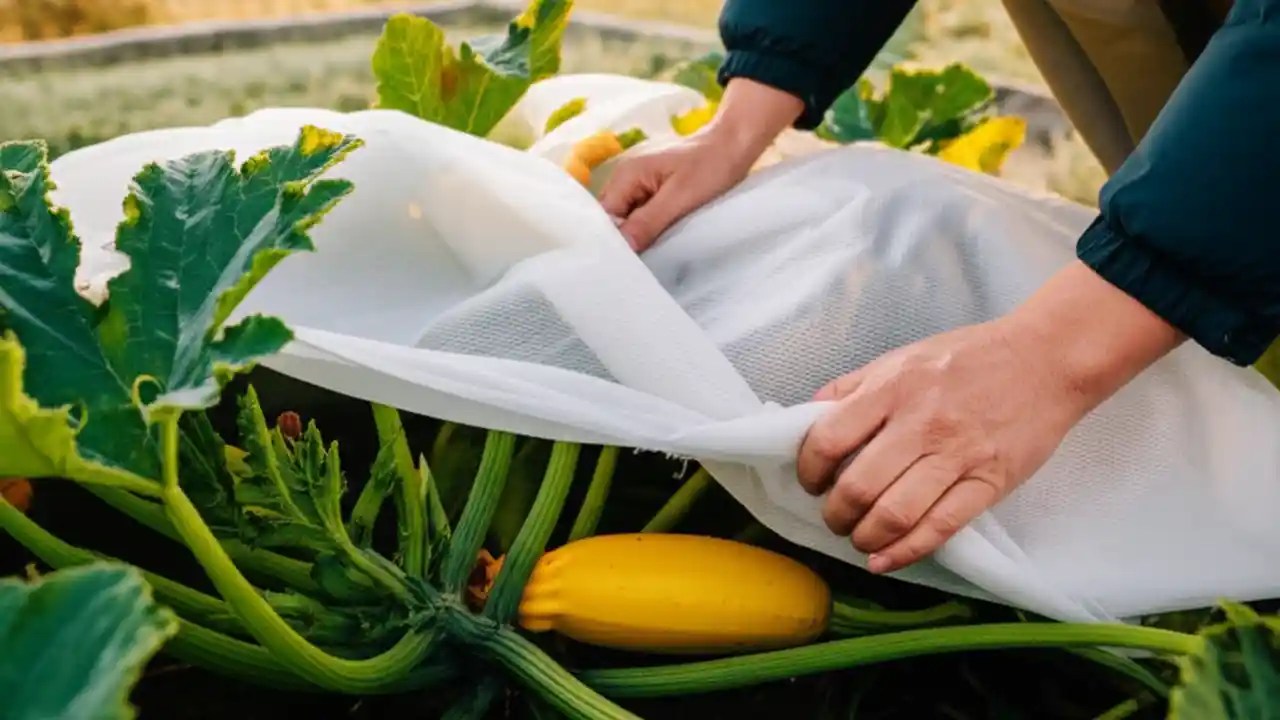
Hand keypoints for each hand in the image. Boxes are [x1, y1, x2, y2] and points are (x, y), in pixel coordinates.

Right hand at [599, 78, 803, 251]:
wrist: (734, 145)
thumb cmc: (710, 166)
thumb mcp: (680, 197)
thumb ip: (648, 221)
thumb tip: (623, 247)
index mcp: (626, 176)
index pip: (605, 216)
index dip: (611, 240)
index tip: (623, 265)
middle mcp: (626, 180)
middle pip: (613, 219)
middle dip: (623, 241)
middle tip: (636, 267)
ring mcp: (640, 186)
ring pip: (628, 221)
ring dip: (637, 237)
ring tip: (648, 259)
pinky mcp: (654, 193)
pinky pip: (643, 216)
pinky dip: (649, 230)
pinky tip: (659, 244)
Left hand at [797, 261, 1184, 573]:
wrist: (1044, 359)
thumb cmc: (967, 358)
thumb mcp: (900, 358)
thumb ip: (852, 387)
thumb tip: (807, 417)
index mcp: (891, 390)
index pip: (828, 440)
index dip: (809, 471)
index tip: (812, 482)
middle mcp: (919, 424)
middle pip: (857, 487)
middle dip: (835, 515)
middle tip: (835, 519)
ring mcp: (956, 455)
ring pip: (894, 514)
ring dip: (865, 537)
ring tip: (859, 538)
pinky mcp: (989, 482)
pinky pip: (940, 527)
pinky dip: (904, 552)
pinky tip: (883, 560)